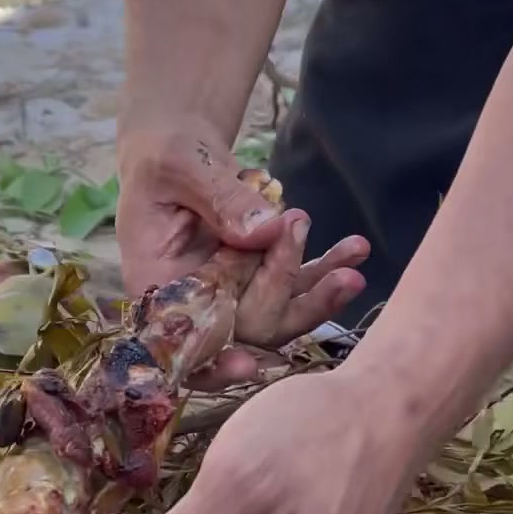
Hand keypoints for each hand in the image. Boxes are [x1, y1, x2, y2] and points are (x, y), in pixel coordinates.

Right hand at [116, 118, 368, 382]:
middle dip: (291, 305)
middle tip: (339, 275)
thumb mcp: (183, 165)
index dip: (212, 364)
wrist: (180, 148)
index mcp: (157, 286)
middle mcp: (196, 301)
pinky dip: (326, 268)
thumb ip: (219, 197)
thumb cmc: (164, 156)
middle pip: (244, 330)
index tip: (249, 365)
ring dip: (319, 293)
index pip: (182, 344)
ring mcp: (232, 292)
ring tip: (354, 264)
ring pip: (278, 313)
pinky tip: (355, 249)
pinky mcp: (261, 276)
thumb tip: (264, 232)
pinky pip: (295, 284)